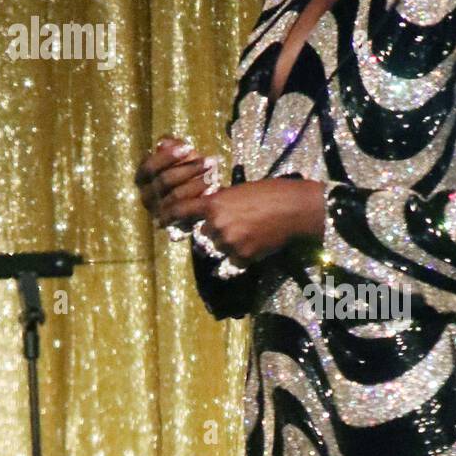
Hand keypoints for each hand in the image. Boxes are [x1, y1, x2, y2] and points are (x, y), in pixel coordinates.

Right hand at [134, 135, 211, 230]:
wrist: (201, 195)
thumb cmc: (187, 170)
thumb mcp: (181, 156)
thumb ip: (172, 148)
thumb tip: (163, 142)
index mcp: (142, 178)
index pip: (149, 167)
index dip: (167, 157)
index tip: (188, 148)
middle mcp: (146, 196)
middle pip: (164, 181)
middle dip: (189, 169)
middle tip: (210, 161)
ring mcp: (158, 211)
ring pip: (176, 196)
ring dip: (197, 183)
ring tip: (215, 173)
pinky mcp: (173, 223)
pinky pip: (186, 211)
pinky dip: (200, 198)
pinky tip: (213, 189)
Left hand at [164, 178, 326, 266]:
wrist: (294, 208)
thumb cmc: (268, 193)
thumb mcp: (237, 191)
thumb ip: (218, 202)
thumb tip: (205, 211)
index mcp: (213, 204)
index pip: (181, 211)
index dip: (169, 217)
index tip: (161, 222)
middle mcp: (216, 225)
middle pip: (200, 235)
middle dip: (209, 234)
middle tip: (228, 228)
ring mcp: (229, 243)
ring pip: (215, 250)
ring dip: (224, 246)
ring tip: (244, 235)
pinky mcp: (242, 257)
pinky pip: (230, 265)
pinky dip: (237, 260)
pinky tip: (250, 248)